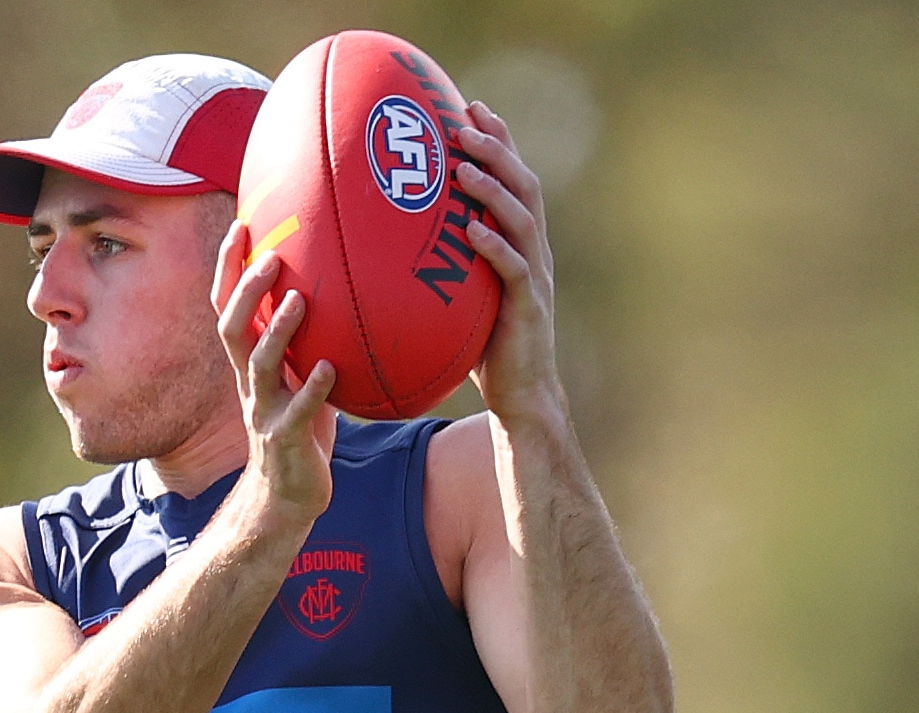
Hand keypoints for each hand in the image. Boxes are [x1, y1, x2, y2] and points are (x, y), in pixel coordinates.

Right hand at [212, 220, 338, 523]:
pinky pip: (299, 412)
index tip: (241, 223)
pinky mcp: (287, 441)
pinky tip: (330, 368)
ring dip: (278, 331)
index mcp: (249, 364)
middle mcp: (250, 383)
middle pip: (233, 327)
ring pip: (261, 365)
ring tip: (300, 300)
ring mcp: (265, 412)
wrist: (286, 497)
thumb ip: (311, 340)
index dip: (229, 268)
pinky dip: (313, 390)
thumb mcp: (300, 378)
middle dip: (247, 290)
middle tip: (270, 255)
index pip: (227, 307)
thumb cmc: (300, 429)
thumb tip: (346, 292)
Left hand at [454, 103, 565, 431]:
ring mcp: (534, 279)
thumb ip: (441, 269)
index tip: (472, 107)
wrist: (521, 399)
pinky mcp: (528, 310)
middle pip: (523, 186)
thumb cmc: (484, 352)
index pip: (514, 181)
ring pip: (522, 220)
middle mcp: (533, 254)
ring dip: (493, 189)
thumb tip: (384, 248)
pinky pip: (514, 271)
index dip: (499, 142)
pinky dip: (494, 246)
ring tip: (463, 167)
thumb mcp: (461, 300)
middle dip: (497, 149)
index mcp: (521, 245)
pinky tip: (471, 230)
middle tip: (465, 121)